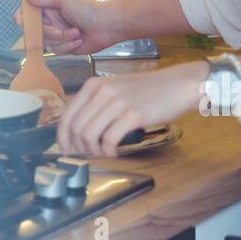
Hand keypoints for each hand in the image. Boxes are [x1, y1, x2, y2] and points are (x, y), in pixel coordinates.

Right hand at [12, 0, 118, 55]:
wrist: (107, 25)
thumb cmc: (89, 9)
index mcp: (49, 7)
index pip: (27, 14)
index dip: (25, 20)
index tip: (29, 23)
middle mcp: (51, 21)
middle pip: (36, 32)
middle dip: (50, 32)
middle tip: (62, 29)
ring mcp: (57, 34)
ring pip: (47, 43)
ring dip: (63, 38)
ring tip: (76, 31)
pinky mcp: (65, 46)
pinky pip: (57, 51)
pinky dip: (69, 45)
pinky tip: (79, 39)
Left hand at [58, 62, 206, 156]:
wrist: (178, 85)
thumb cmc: (148, 90)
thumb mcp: (116, 89)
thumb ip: (96, 103)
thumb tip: (79, 129)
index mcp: (93, 84)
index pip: (67, 115)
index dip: (63, 137)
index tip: (67, 150)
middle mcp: (101, 91)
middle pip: (76, 128)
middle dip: (79, 147)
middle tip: (90, 155)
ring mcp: (117, 102)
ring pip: (89, 135)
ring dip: (94, 151)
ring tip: (104, 153)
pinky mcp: (132, 114)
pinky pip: (109, 140)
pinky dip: (108, 151)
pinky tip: (115, 153)